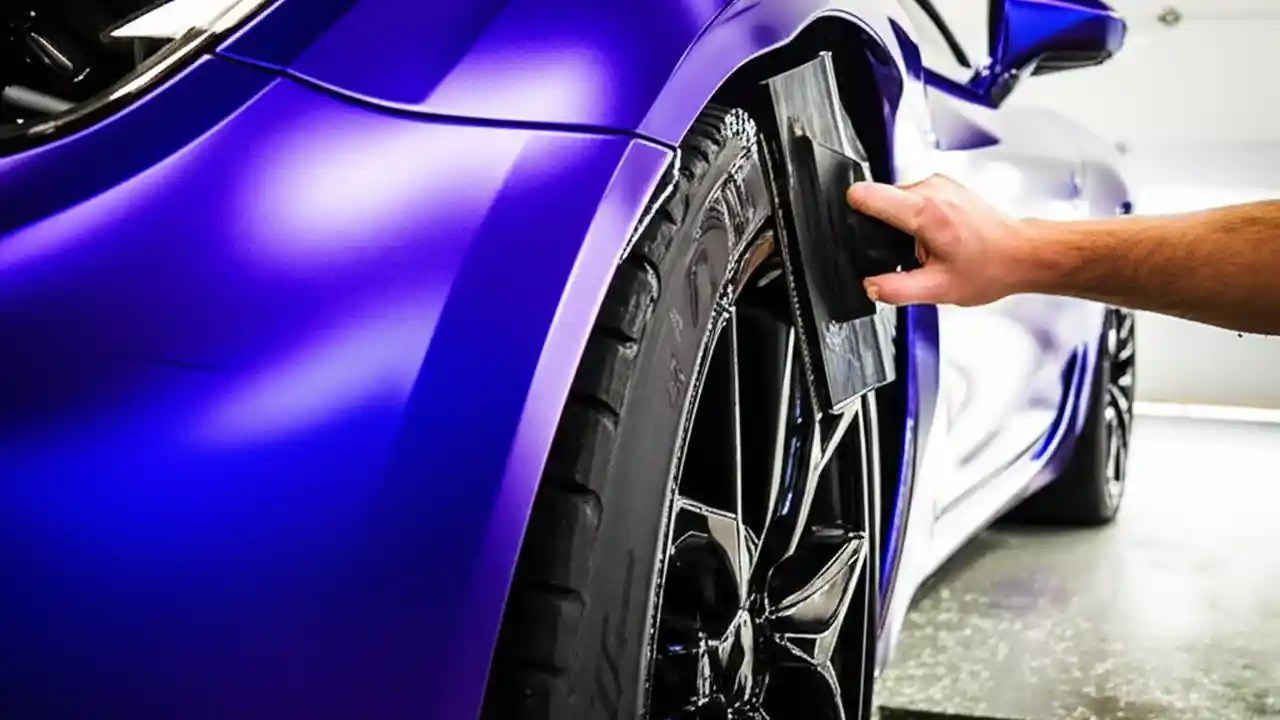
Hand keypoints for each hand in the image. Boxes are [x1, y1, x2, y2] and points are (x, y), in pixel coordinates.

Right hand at [846, 175, 1036, 306]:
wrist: (1021, 254)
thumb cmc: (989, 268)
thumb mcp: (938, 290)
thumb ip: (897, 290)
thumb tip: (870, 286)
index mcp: (925, 213)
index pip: (869, 194)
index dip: (855, 211)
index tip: (857, 226)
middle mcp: (932, 189)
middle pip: (882, 201)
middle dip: (885, 229)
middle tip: (912, 253)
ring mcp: (939, 183)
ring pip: (898, 200)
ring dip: (902, 225)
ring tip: (927, 247)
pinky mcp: (944, 184)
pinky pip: (913, 198)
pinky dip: (916, 218)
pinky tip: (936, 237)